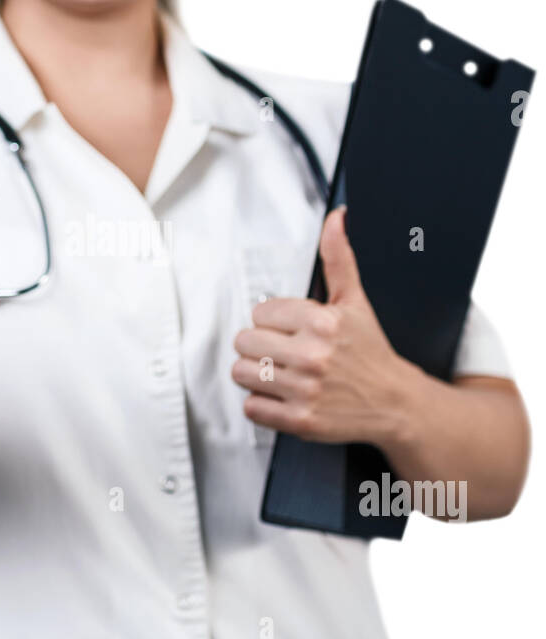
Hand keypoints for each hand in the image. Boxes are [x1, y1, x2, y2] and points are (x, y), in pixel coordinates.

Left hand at [231, 207, 406, 444]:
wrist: (395, 403)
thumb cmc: (371, 353)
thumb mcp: (356, 301)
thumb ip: (339, 258)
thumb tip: (336, 218)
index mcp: (322, 321)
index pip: (259, 313)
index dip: (272, 322)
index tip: (289, 331)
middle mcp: (313, 355)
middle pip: (245, 342)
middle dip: (261, 347)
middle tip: (283, 354)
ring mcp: (306, 389)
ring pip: (242, 373)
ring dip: (257, 376)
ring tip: (281, 375)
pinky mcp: (300, 420)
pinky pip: (251, 407)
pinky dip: (262, 405)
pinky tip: (284, 397)